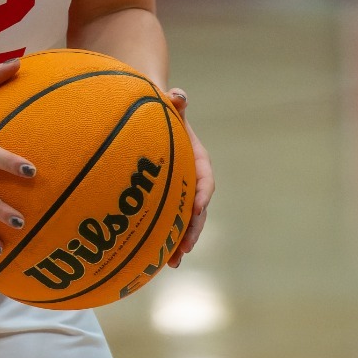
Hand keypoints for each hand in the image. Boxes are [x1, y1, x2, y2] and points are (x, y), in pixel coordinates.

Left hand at [166, 88, 212, 267]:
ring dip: (180, 242)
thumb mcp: (168, 106)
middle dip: (193, 229)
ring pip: (185, 221)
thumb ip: (175, 102)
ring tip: (172, 262)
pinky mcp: (167, 202)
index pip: (205, 179)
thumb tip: (179, 95)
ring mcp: (180, 193)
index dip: (203, 193)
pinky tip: (156, 260)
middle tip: (184, 247)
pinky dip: (165, 241)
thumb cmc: (160, 111)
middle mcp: (192, 181)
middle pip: (197, 209)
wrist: (152, 119)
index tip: (198, 206)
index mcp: (198, 160)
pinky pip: (169, 223)